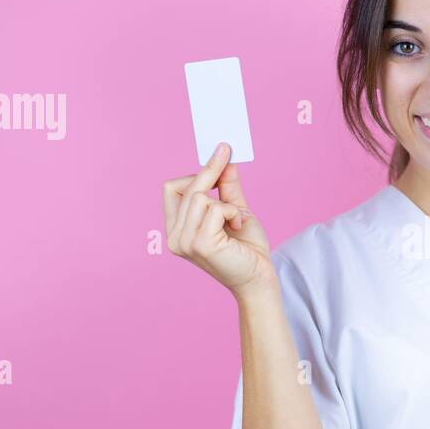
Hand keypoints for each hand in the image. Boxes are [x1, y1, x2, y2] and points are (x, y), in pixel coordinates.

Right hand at [163, 142, 273, 297]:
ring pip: (200, 196)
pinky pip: (216, 208)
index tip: (218, 154)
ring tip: (237, 221)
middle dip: (210, 171)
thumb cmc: (246, 249)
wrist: (259, 278)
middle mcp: (175, 237)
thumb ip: (227, 187)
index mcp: (177, 229)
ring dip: (226, 203)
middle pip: (185, 188)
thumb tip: (224, 158)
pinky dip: (233, 213)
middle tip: (228, 150)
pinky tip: (239, 228)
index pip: (171, 189)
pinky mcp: (200, 244)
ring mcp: (184, 242)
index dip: (193, 172)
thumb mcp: (235, 211)